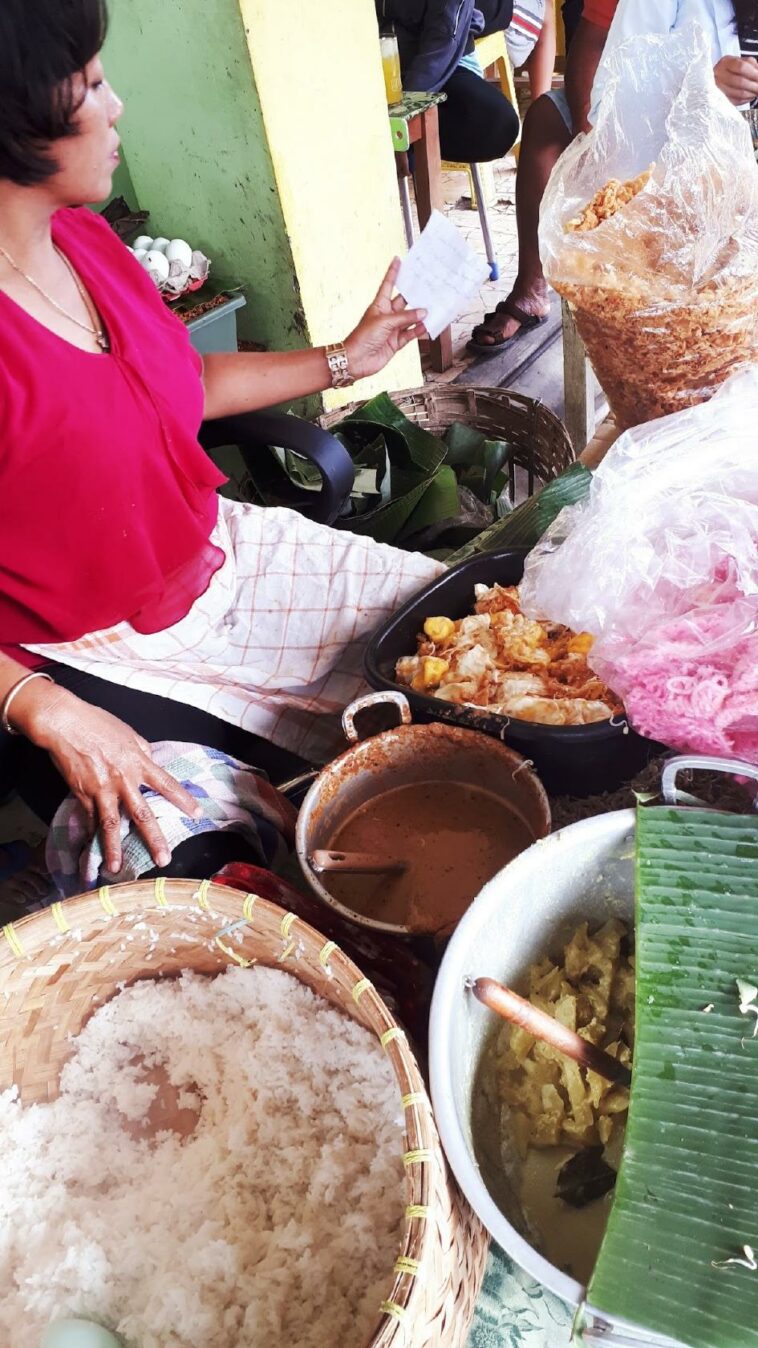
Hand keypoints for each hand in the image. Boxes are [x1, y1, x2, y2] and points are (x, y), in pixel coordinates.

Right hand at [12, 682, 199, 872]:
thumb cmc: (97, 723)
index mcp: (138, 762)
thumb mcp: (129, 734)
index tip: (197, 815)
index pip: (167, 784)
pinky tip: (93, 849)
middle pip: (142, 814)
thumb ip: (142, 752)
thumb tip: (152, 762)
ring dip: (113, 848)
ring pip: (110, 824)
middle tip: (163, 859)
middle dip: (154, 839)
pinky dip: (92, 834)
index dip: (183, 800)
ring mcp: (102, 789)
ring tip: (116, 868)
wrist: (65, 723)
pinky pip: (89, 818)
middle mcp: (123, 779)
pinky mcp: (82, 794)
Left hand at [344, 259, 426, 380]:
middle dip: (414, 295)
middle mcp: (387, 315)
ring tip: (433, 308)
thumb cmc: (363, 337)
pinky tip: (427, 326)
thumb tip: (422, 313)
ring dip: (420, 315)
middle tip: (427, 286)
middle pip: (403, 302)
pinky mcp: (396, 342)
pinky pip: (411, 334)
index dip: (393, 272)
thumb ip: (405, 317)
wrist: (356, 360)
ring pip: (410, 319)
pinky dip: (419, 330)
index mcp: (379, 305)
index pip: (388, 284)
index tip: (398, 260)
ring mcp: (392, 329)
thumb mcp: (385, 322)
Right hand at [714, 55, 757, 105]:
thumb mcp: (745, 62)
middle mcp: (719, 74)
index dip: (754, 74)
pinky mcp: (719, 99)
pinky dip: (745, 100)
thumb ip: (753, 67)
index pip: (741, 67)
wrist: (722, 76)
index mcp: (726, 62)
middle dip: (754, 86)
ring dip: (751, 94)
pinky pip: (735, 101)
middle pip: (740, 82)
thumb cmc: (736, 69)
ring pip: (738, 93)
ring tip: (756, 92)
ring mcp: (717, 88)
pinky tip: (749, 96)